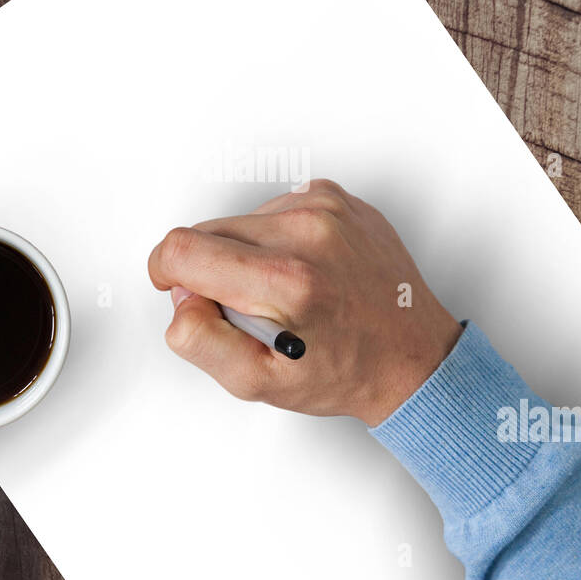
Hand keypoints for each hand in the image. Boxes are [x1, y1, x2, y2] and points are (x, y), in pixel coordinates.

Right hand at [148, 179, 462, 426]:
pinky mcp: (334, 197)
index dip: (168, 274)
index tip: (181, 291)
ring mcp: (325, 209)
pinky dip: (275, 240)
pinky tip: (303, 270)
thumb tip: (180, 298)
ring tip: (285, 293)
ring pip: (238, 221)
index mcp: (287, 281)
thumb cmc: (345, 370)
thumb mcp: (259, 382)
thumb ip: (201, 340)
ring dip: (246, 255)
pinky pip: (272, 211)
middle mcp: (308, 234)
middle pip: (206, 232)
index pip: (183, 250)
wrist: (412, 355)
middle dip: (213, 272)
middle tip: (255, 311)